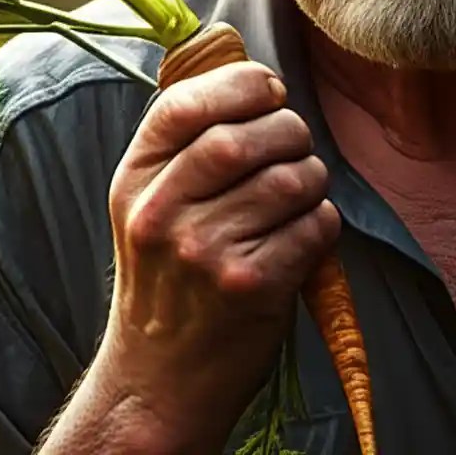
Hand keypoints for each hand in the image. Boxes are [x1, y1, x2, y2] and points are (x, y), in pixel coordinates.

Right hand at [98, 61, 340, 451]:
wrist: (159, 379)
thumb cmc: (167, 282)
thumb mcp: (149, 208)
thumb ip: (185, 147)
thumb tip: (255, 77)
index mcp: (133, 182)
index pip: (182, 104)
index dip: (239, 83)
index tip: (268, 91)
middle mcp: (161, 214)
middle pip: (244, 137)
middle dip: (288, 130)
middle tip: (295, 147)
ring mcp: (204, 252)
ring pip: (290, 179)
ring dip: (312, 180)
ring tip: (300, 197)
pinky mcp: (251, 286)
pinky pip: (314, 225)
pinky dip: (322, 224)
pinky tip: (302, 239)